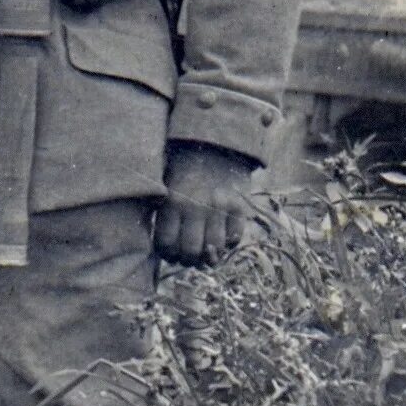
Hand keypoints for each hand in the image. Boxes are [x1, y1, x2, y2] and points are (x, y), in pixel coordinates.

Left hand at [155, 142, 260, 266]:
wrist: (216, 145)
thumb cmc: (185, 169)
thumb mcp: (166, 187)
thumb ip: (166, 215)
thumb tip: (169, 251)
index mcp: (172, 202)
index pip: (166, 244)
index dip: (168, 255)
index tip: (171, 254)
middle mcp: (195, 207)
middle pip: (190, 251)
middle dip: (188, 260)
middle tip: (189, 258)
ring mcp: (219, 208)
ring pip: (214, 249)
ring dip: (209, 256)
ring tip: (206, 252)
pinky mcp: (240, 207)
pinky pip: (235, 238)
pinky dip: (229, 243)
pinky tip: (222, 237)